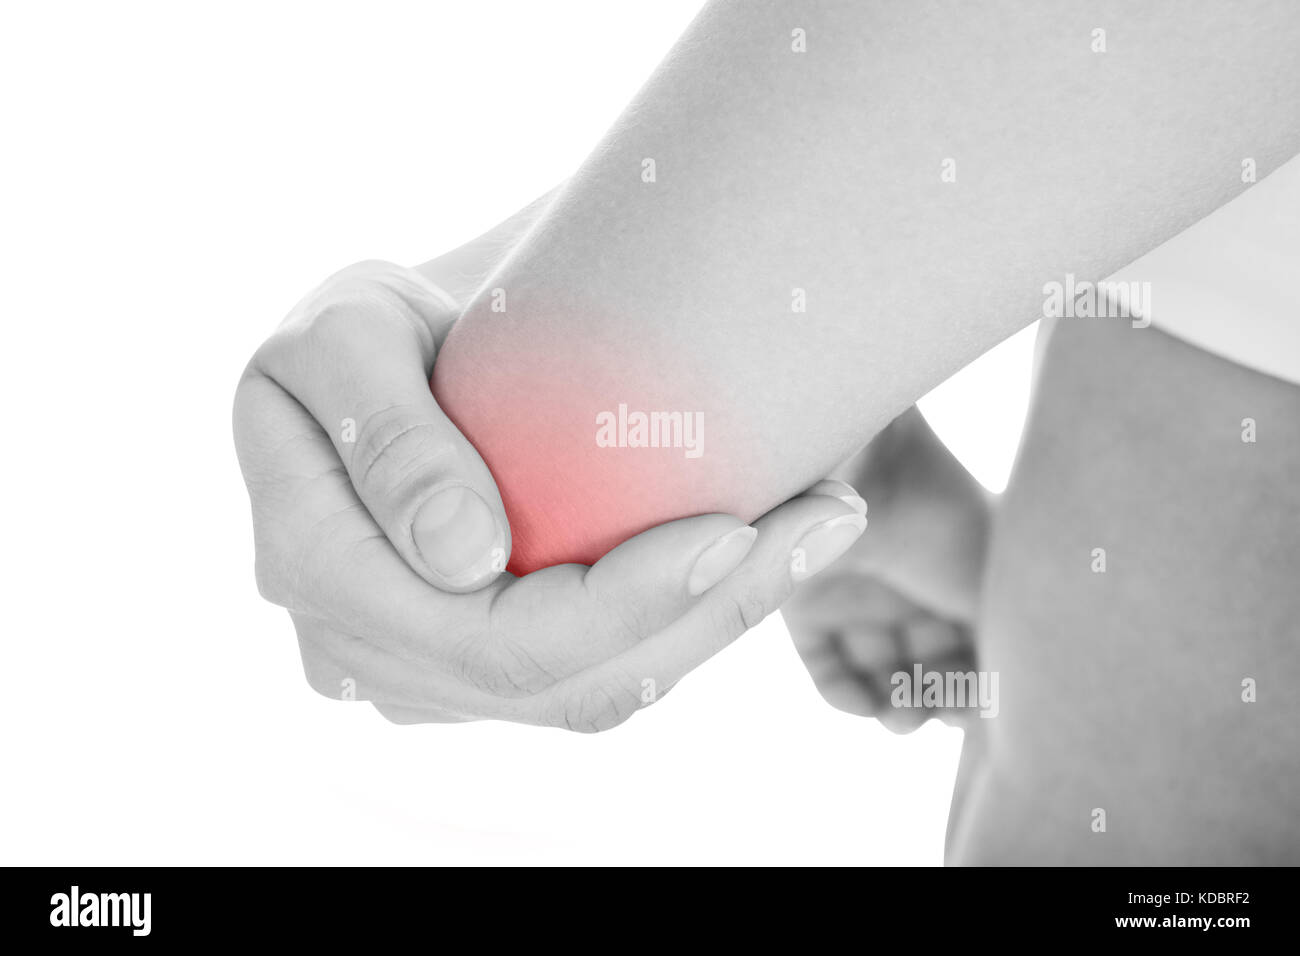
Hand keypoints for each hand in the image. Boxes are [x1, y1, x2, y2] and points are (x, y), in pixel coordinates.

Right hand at [234, 260, 868, 728]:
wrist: (374, 365)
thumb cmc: (356, 331)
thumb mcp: (341, 336)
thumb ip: (384, 433)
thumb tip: (464, 559)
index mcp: (314, 569)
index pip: (488, 636)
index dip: (620, 603)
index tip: (734, 527)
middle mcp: (365, 651)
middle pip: (561, 682)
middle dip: (705, 610)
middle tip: (824, 518)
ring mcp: (428, 672)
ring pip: (594, 694)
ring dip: (717, 622)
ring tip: (820, 530)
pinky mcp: (487, 666)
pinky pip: (599, 675)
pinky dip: (687, 623)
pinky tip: (761, 557)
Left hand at [783, 410, 990, 732]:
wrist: (869, 468)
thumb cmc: (949, 524)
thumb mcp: (998, 597)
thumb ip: (1005, 658)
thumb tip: (1004, 714)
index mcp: (960, 573)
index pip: (973, 649)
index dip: (979, 688)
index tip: (981, 709)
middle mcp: (909, 583)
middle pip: (926, 666)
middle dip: (938, 699)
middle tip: (943, 715)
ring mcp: (857, 593)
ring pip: (879, 673)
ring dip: (896, 707)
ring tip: (906, 717)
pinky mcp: (804, 602)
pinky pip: (826, 666)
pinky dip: (847, 696)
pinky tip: (870, 705)